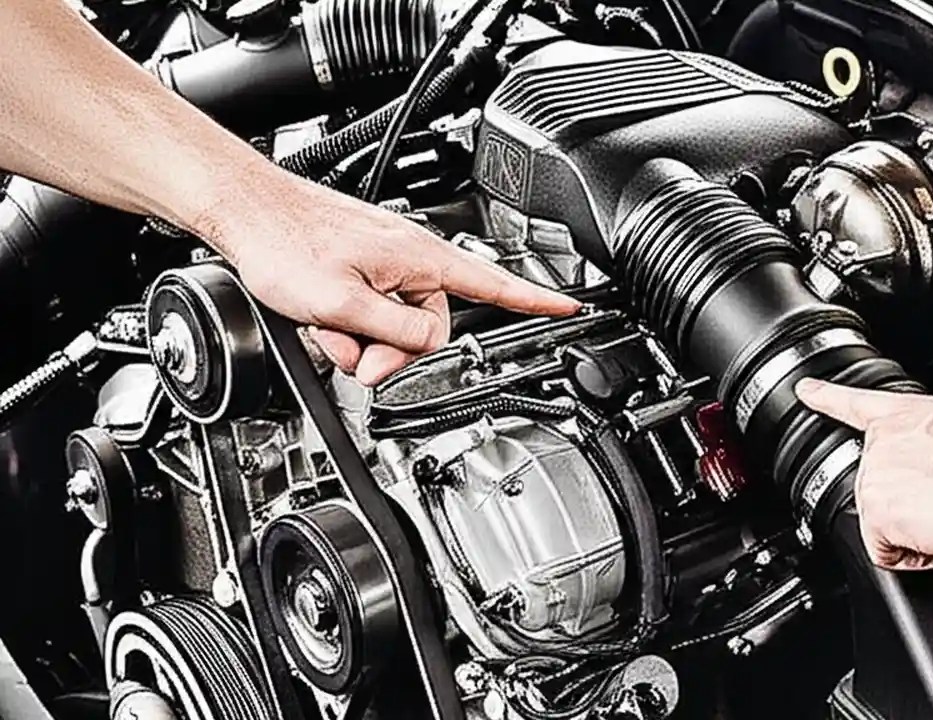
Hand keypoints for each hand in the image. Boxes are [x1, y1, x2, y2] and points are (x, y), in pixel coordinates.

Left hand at [205, 176, 579, 384]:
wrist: (245, 214)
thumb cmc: (285, 244)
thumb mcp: (344, 305)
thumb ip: (398, 332)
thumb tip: (427, 345)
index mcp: (421, 259)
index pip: (494, 286)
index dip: (534, 303)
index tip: (566, 309)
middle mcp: (411, 257)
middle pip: (430, 327)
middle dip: (389, 350)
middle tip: (353, 352)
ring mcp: (386, 261)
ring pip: (395, 324)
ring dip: (360, 338)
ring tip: (324, 326)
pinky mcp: (363, 265)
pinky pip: (372, 308)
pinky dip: (347, 322)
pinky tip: (320, 317)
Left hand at [795, 379, 932, 569]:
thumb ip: (931, 452)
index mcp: (906, 415)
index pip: (854, 404)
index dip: (825, 397)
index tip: (806, 390)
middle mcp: (882, 442)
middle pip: (881, 495)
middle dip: (914, 508)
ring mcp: (876, 476)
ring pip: (886, 527)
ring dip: (920, 531)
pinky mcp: (881, 512)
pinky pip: (889, 555)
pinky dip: (918, 557)